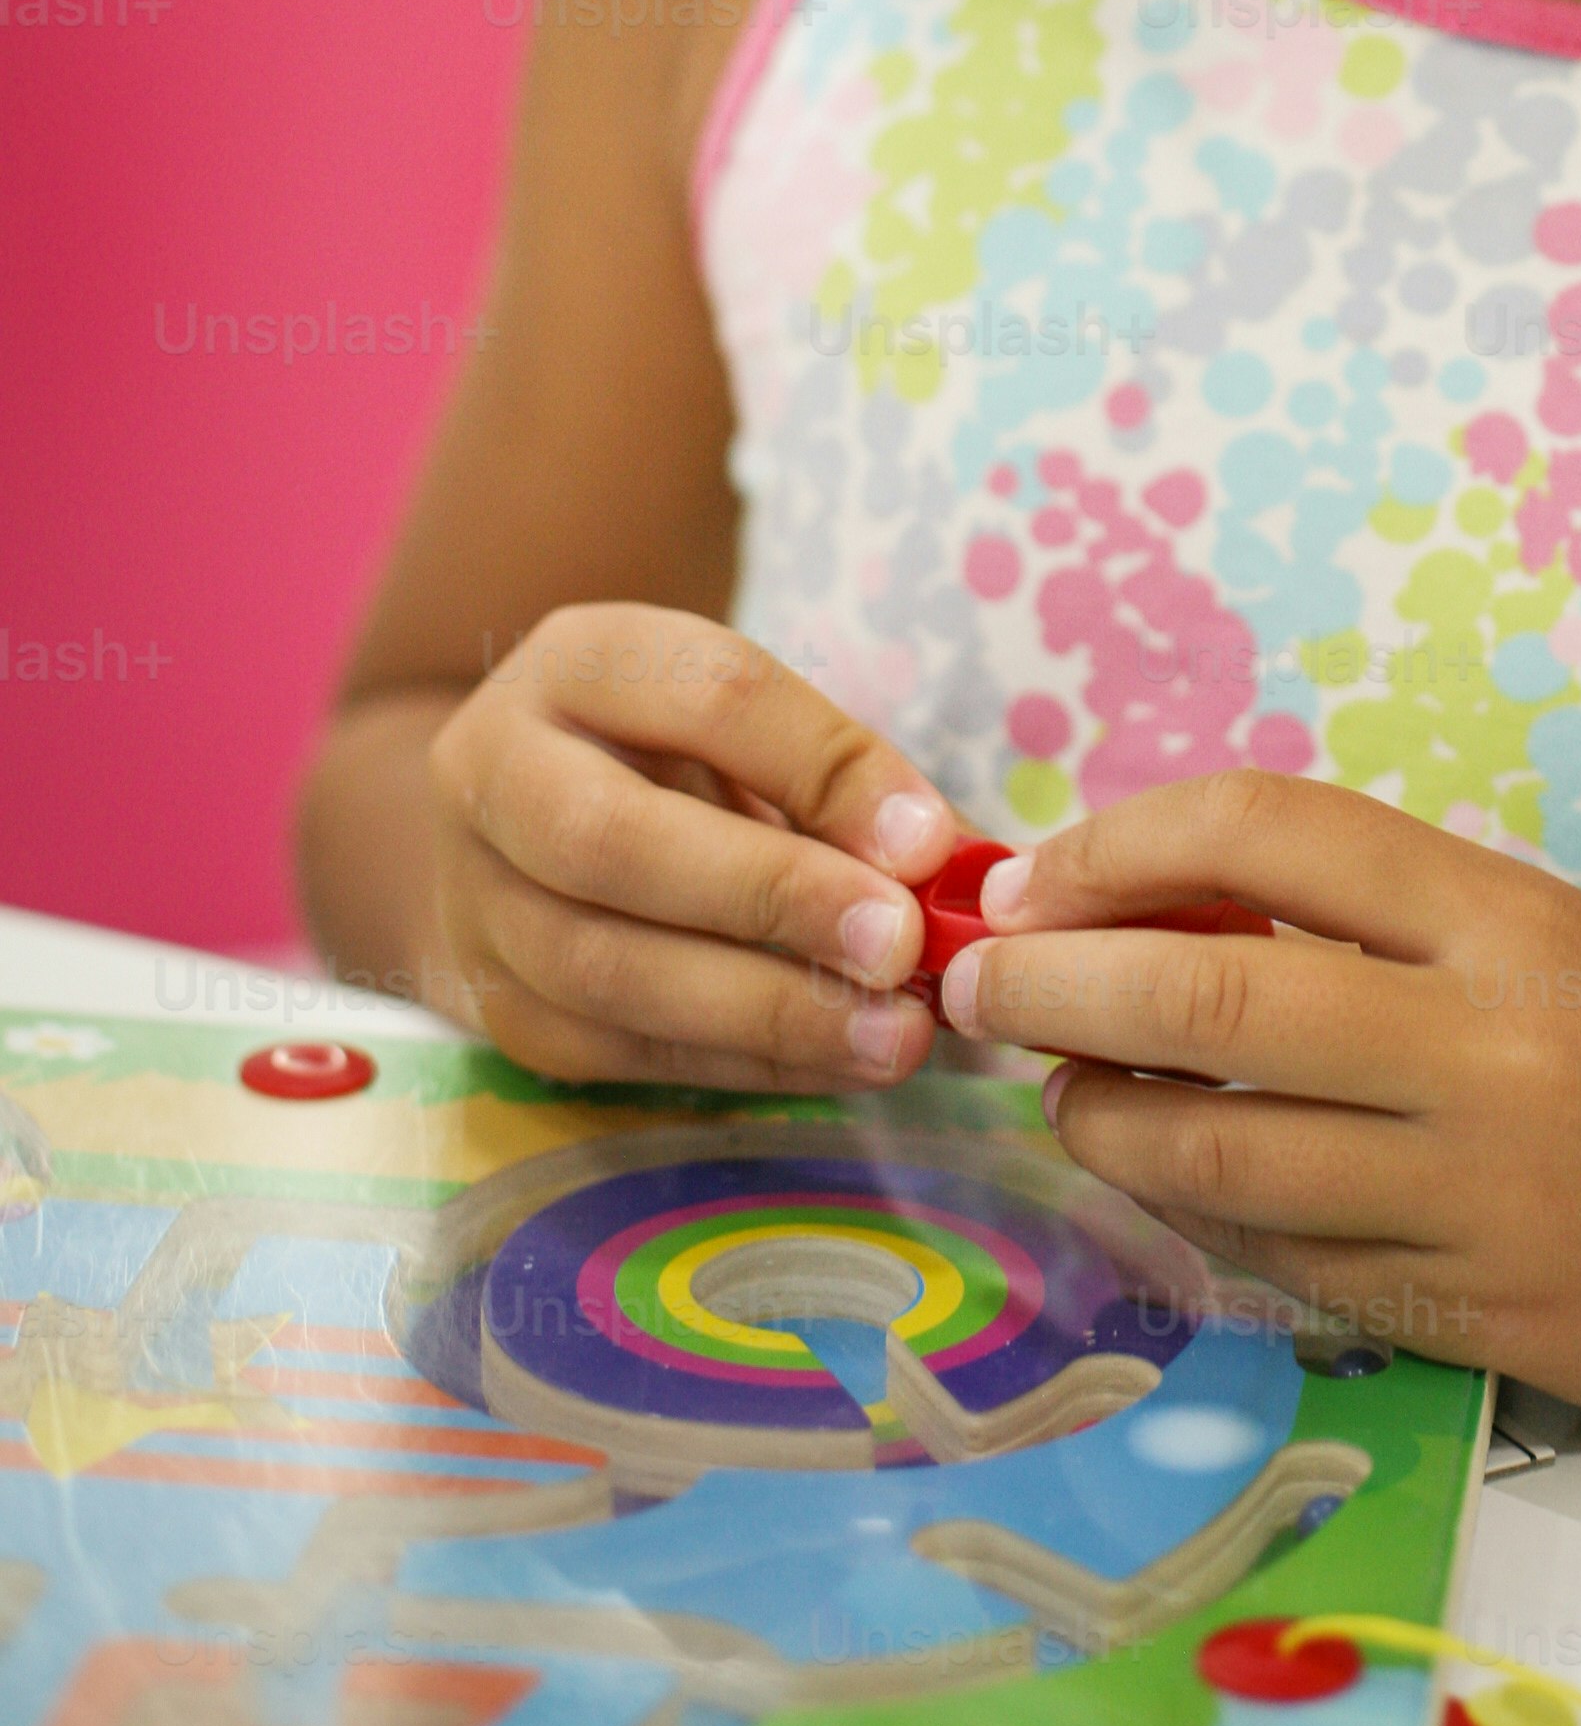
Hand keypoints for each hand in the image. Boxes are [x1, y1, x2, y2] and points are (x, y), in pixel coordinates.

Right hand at [428, 602, 959, 1087]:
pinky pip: (617, 1050)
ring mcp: (475, 896)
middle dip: (770, 897)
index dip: (823, 768)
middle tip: (899, 946)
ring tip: (892, 1034)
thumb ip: (844, 782)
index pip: (706, 694)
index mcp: (576, 662)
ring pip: (603, 966)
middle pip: (612, 839)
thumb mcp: (751, 730)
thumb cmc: (678, 760)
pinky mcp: (495, 1004)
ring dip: (765, 1010)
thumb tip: (961, 868)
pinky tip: (839, 1063)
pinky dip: (742, 1063)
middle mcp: (493, 769)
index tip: (927, 844)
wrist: (533, 823)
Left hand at [938, 770, 1580, 1410]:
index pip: (1273, 832)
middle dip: (1054, 989)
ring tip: (1061, 1090)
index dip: (1124, 844)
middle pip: (1209, 1002)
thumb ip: (1378, 922)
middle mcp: (1491, 1049)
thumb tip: (1148, 904)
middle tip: (977, 985)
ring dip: (1100, 1120)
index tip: (1042, 874)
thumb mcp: (1549, 937)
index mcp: (1510, 917)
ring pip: (1218, 1159)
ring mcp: (1478, 1197)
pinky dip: (1196, 1217)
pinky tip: (1166, 1180)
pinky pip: (1284, 1265)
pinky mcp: (1471, 1316)